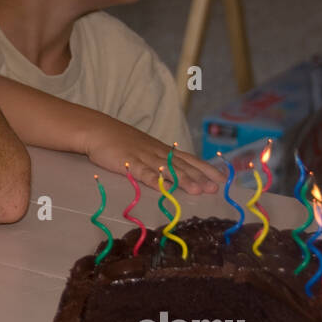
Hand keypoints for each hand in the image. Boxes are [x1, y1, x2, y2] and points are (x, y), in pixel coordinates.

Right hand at [85, 118, 221, 194]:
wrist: (98, 130)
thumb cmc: (122, 141)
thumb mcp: (146, 148)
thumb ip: (161, 160)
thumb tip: (177, 173)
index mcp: (163, 150)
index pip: (190, 159)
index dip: (206, 169)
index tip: (222, 179)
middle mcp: (158, 153)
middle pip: (182, 166)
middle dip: (200, 177)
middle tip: (216, 188)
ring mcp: (144, 157)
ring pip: (167, 170)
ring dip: (183, 180)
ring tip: (198, 191)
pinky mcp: (128, 163)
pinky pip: (143, 173)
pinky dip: (155, 181)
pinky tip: (165, 189)